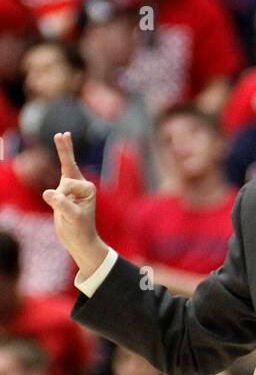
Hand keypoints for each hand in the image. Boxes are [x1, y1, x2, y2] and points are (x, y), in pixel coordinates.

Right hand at [41, 130, 106, 272]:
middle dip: (65, 149)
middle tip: (63, 134)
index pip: (68, 185)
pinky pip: (62, 169)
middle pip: (70, 163)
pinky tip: (63, 140)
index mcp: (88, 189)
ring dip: (63, 154)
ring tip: (62, 138)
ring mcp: (73, 186)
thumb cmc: (79, 230)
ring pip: (64, 166)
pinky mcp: (65, 190)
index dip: (62, 197)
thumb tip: (48, 194)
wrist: (80, 241)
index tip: (66, 210)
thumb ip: (61, 205)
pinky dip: (63, 155)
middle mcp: (82, 185)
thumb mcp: (71, 218)